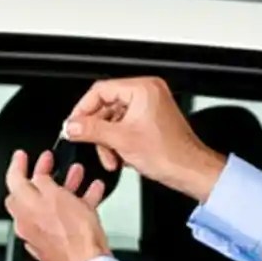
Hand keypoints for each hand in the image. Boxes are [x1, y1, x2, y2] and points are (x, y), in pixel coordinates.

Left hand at [4, 149, 109, 260]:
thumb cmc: (74, 234)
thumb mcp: (57, 194)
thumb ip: (43, 180)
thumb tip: (39, 177)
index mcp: (23, 208)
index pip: (13, 179)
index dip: (17, 163)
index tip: (20, 155)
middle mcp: (28, 223)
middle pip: (30, 193)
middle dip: (42, 175)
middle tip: (49, 163)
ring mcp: (41, 235)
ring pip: (51, 204)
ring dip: (64, 186)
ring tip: (77, 175)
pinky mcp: (56, 244)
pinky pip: (64, 218)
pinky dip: (76, 204)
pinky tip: (90, 195)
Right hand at [65, 76, 225, 201]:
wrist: (190, 171)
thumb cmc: (170, 154)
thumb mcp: (121, 140)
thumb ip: (91, 130)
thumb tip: (72, 126)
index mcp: (142, 89)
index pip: (100, 91)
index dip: (83, 109)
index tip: (74, 124)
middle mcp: (147, 93)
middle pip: (106, 106)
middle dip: (99, 131)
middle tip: (91, 143)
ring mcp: (150, 106)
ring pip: (114, 119)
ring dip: (108, 141)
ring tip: (112, 158)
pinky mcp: (151, 120)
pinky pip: (125, 126)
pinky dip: (119, 142)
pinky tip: (121, 156)